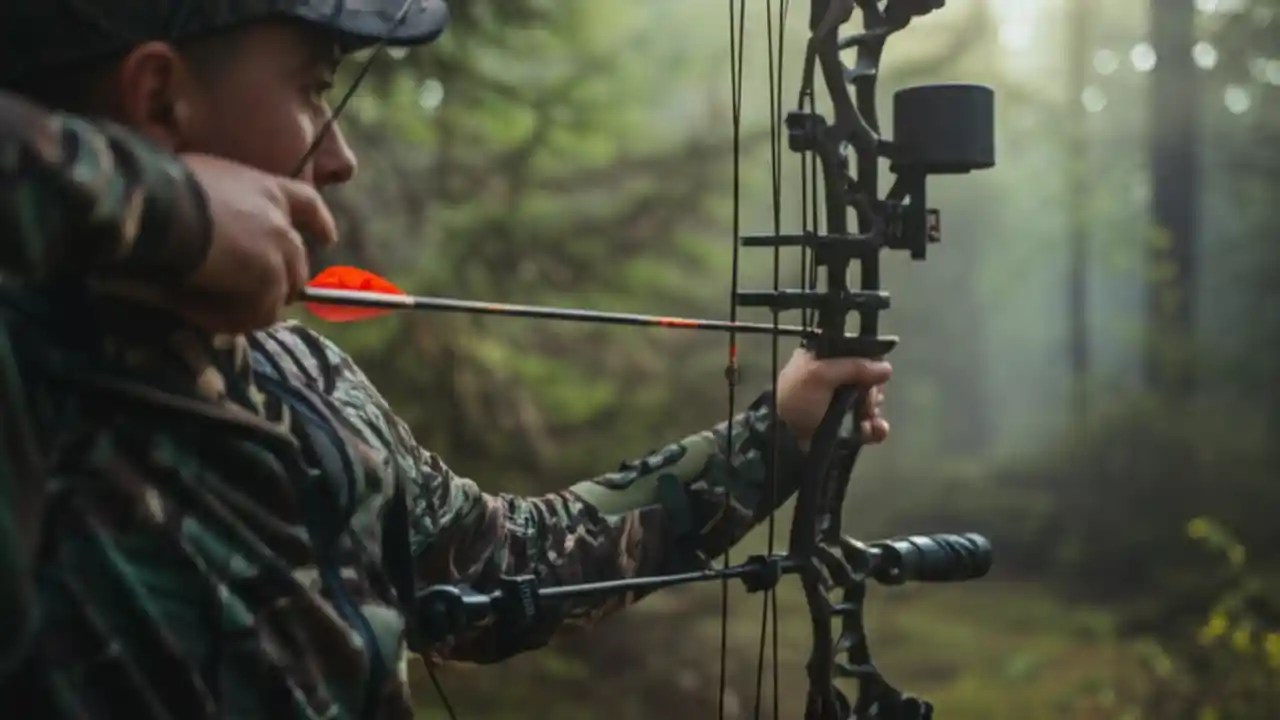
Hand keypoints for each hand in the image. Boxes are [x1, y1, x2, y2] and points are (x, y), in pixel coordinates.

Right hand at [168, 154, 337, 331]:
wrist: (157, 206)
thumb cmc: (160, 189)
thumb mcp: (198, 184)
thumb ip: (218, 207)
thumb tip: (203, 231)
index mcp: (266, 188)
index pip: (308, 204)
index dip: (319, 223)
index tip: (329, 239)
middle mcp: (280, 219)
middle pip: (296, 265)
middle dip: (273, 285)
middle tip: (235, 297)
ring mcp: (279, 251)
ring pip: (275, 297)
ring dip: (242, 308)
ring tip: (200, 307)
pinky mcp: (269, 280)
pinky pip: (254, 315)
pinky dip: (225, 319)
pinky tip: (193, 310)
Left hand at [776, 348, 892, 450]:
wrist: (784, 441)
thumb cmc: (798, 400)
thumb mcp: (819, 375)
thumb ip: (853, 366)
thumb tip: (887, 368)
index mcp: (823, 360)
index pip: (856, 354)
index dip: (869, 364)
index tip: (873, 375)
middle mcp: (833, 380)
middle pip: (867, 380)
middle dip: (872, 392)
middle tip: (866, 401)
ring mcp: (839, 404)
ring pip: (870, 402)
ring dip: (873, 411)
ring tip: (866, 418)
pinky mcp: (844, 427)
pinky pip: (869, 424)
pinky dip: (875, 428)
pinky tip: (875, 431)